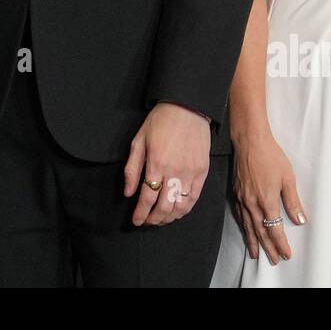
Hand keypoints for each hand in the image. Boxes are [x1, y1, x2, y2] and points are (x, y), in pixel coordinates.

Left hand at [122, 102, 210, 226]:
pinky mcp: (202, 172)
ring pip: (180, 206)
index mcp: (156, 164)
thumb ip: (132, 169)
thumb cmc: (160, 122)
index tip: (136, 221)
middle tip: (147, 222)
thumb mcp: (139, 141)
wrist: (187, 107)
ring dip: (169, 217)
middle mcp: (174, 172)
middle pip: (164, 207)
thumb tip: (128, 192)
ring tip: (161, 218)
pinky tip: (177, 211)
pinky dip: (185, 209)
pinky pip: (194, 198)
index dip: (140, 214)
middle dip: (154, 219)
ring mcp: (191, 173)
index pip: (147, 198)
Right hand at [230, 129, 305, 264]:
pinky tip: (246, 232)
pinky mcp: (236, 193)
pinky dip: (244, 228)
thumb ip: (293, 201)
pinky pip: (240, 216)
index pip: (274, 229)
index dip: (281, 244)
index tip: (286, 254)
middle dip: (268, 248)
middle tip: (274, 260)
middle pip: (260, 232)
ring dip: (254, 242)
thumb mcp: (288, 178)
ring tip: (257, 255)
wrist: (249, 141)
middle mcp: (252, 203)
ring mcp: (242, 199)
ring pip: (248, 227)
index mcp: (267, 200)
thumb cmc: (270, 156)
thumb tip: (300, 220)